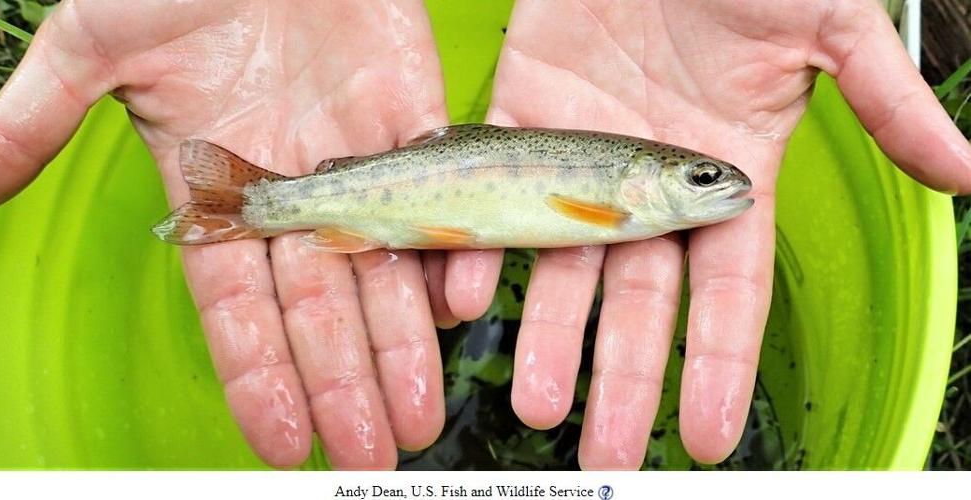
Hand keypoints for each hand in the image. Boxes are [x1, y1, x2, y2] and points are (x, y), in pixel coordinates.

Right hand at [0, 0, 464, 468]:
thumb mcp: (97, 46)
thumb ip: (37, 121)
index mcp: (219, 190)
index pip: (238, 307)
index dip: (260, 375)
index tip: (283, 442)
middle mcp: (295, 193)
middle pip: (322, 309)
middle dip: (343, 383)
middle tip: (369, 452)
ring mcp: (359, 160)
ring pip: (383, 272)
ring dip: (400, 346)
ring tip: (415, 418)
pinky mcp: (417, 119)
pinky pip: (439, 198)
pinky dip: (448, 251)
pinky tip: (454, 309)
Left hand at [468, 0, 970, 468]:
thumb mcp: (828, 26)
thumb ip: (885, 99)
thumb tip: (966, 173)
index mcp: (723, 175)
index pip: (726, 290)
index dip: (718, 363)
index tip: (709, 435)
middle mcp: (647, 182)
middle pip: (636, 299)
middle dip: (623, 377)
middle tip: (607, 448)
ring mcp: (579, 154)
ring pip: (561, 262)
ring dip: (548, 333)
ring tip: (537, 401)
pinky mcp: (519, 114)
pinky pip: (492, 190)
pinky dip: (477, 241)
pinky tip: (466, 292)